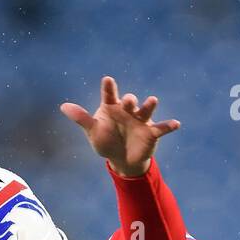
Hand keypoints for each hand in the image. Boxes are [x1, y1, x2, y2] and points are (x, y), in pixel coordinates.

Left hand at [60, 75, 179, 177]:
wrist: (121, 159)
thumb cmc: (106, 141)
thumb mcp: (92, 131)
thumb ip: (81, 118)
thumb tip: (63, 107)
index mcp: (112, 107)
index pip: (109, 95)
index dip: (109, 88)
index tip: (107, 80)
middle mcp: (127, 110)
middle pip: (129, 101)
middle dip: (129, 100)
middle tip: (128, 101)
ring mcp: (140, 120)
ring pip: (145, 110)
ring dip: (148, 106)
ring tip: (152, 100)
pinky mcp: (151, 133)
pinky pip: (161, 128)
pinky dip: (169, 126)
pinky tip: (176, 124)